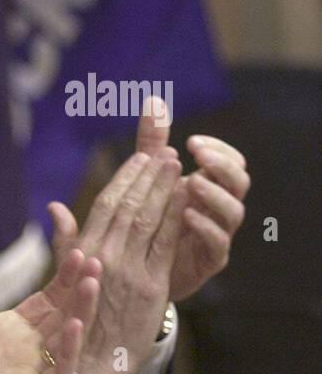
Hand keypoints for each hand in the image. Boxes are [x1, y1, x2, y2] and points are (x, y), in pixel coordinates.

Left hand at [0, 235, 99, 373]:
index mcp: (3, 330)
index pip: (46, 299)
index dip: (64, 277)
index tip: (78, 250)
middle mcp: (20, 352)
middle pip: (63, 315)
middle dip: (80, 288)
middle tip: (95, 259)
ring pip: (66, 343)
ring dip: (81, 313)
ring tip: (91, 284)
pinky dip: (67, 353)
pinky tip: (71, 326)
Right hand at [48, 97, 187, 373]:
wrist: (88, 368)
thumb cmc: (70, 328)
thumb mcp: (59, 282)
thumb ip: (64, 241)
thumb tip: (56, 208)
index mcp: (80, 254)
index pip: (104, 206)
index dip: (124, 178)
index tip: (140, 158)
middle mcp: (102, 258)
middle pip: (128, 206)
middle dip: (148, 176)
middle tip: (164, 150)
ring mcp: (128, 270)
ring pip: (147, 218)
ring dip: (164, 187)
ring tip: (176, 165)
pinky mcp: (150, 286)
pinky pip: (164, 242)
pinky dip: (175, 215)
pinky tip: (184, 196)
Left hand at [130, 98, 248, 300]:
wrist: (134, 274)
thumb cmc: (144, 221)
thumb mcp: (145, 179)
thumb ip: (151, 143)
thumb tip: (152, 99)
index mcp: (208, 186)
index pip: (229, 161)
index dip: (217, 149)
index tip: (192, 141)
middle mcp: (217, 208)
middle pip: (239, 181)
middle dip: (221, 164)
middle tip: (197, 154)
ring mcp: (216, 234)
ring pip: (234, 211)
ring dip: (214, 194)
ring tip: (190, 183)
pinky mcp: (207, 261)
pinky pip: (218, 243)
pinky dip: (205, 227)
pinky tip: (185, 215)